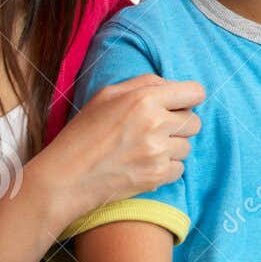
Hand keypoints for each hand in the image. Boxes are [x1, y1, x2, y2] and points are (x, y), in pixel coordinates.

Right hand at [31, 75, 204, 219]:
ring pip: (187, 147)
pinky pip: (180, 168)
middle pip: (194, 122)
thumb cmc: (83, 133)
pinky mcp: (158, 175)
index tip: (179, 106)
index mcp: (144, 99)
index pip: (196, 92)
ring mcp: (158, 152)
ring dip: (171, 149)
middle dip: (179, 125)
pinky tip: (142, 165)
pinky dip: (166, 168)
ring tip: (142, 150)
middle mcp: (156, 124)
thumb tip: (172, 85)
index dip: (188, 99)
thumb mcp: (106, 96)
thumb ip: (144, 83)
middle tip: (153, 131)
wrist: (65, 178)